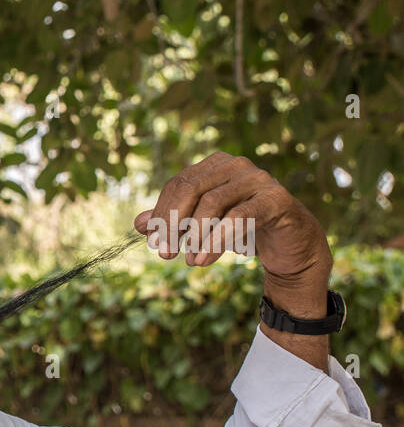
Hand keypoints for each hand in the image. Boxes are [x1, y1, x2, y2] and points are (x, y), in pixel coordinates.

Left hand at [133, 151, 331, 283]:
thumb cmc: (242, 231)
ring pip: (213, 202)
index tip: (152, 242)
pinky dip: (216, 240)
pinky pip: (240, 216)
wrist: (288, 244)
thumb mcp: (202, 227)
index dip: (161, 213)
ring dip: (195, 236)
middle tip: (165, 254)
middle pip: (191, 188)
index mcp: (214, 166)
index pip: (178, 184)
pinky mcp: (276, 198)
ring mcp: (258, 178)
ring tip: (189, 261)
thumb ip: (173, 222)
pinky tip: (204, 259)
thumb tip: (139, 224)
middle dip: (173, 223)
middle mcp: (236, 165)